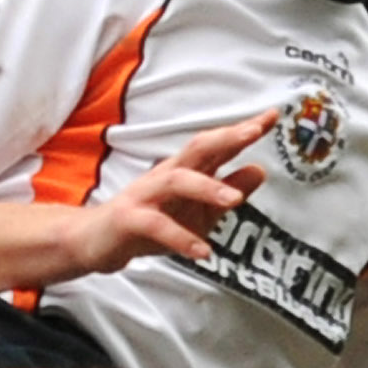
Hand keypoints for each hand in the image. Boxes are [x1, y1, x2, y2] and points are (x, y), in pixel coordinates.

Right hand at [63, 110, 273, 274]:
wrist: (95, 242)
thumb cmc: (149, 223)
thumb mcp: (197, 211)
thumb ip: (225, 191)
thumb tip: (259, 170)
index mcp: (184, 171)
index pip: (216, 146)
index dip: (243, 131)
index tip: (272, 116)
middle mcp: (166, 175)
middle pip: (197, 148)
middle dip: (225, 138)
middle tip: (254, 132)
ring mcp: (146, 195)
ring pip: (176, 181)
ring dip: (207, 187)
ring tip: (234, 199)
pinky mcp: (129, 219)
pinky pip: (156, 225)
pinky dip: (180, 237)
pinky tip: (202, 250)